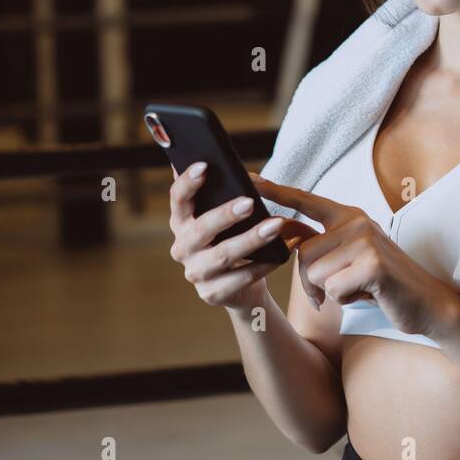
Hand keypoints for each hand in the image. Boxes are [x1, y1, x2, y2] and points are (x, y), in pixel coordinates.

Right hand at [168, 164, 317, 309]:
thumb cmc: (233, 238)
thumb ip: (221, 194)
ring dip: (251, 239)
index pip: (178, 199)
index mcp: (181, 222)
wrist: (241, 285)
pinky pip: (241, 278)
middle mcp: (182, 248)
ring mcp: (195, 274)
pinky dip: (264, 265)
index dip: (187, 182)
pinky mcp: (212, 294)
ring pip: (223, 255)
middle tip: (250, 202)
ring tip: (276, 225)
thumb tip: (230, 164)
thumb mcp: (225, 217)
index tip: (205, 165)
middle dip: (225, 214)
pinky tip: (282, 254)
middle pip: (201, 229)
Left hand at [258, 177, 459, 341]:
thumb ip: (319, 243)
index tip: (250, 178)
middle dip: (312, 282)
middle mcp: (356, 221)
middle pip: (303, 254)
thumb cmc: (380, 282)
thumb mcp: (348, 256)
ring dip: (329, 292)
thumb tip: (283, 236)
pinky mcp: (373, 265)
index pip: (304, 200)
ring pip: (314, 273)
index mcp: (348, 215)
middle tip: (338, 289)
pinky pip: (332, 289)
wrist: (425, 302)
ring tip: (357, 288)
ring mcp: (366, 240)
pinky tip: (366, 295)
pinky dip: (345, 300)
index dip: (275, 191)